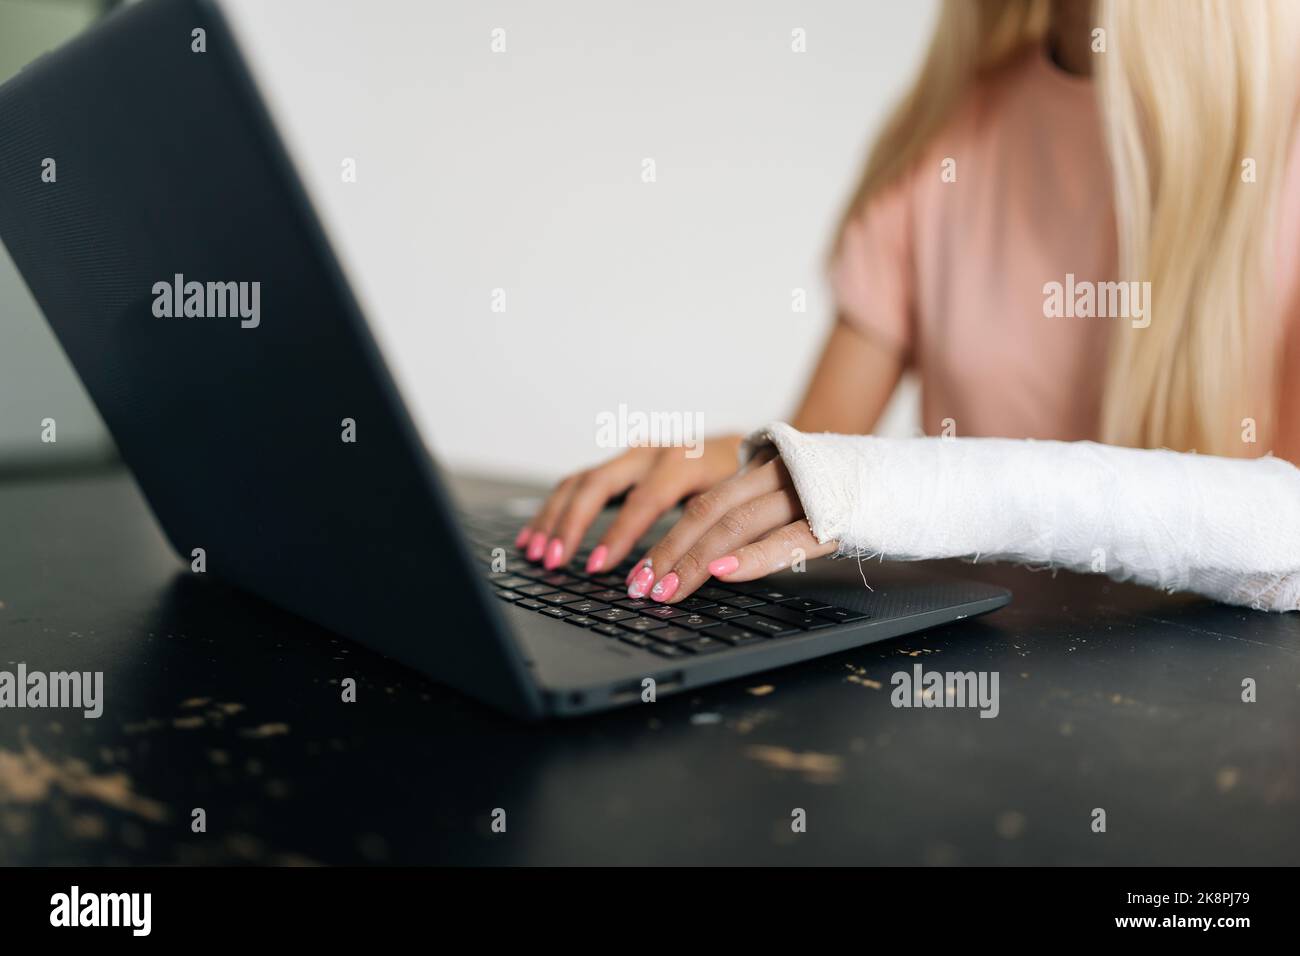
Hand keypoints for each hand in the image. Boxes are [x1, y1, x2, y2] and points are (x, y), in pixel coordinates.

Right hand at [517, 435, 743, 572]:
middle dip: (572, 525)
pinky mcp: (622, 464)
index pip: (645, 499)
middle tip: (555, 560)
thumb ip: (714, 530)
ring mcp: (632, 455)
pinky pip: (580, 483)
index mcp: (684, 460)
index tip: (599, 567)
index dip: (620, 535)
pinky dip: (557, 510)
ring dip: (554, 517)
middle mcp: (652, 452)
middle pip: (598, 483)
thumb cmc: (745, 481)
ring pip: (581, 481)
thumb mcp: (740, 502)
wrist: (749, 447)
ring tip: (535, 551)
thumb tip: (691, 570)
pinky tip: (538, 534)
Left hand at [626, 454, 836, 602]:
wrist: (912, 481)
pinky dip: (752, 556)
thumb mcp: (792, 498)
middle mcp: (777, 473)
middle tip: (643, 590)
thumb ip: (754, 514)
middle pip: (708, 513)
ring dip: (697, 561)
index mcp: (762, 469)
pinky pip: (787, 538)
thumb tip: (704, 560)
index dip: (664, 538)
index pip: (700, 503)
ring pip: (737, 522)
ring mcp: (804, 492)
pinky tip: (725, 573)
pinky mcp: (835, 516)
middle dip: (669, 554)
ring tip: (670, 591)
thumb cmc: (845, 498)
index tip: (638, 573)